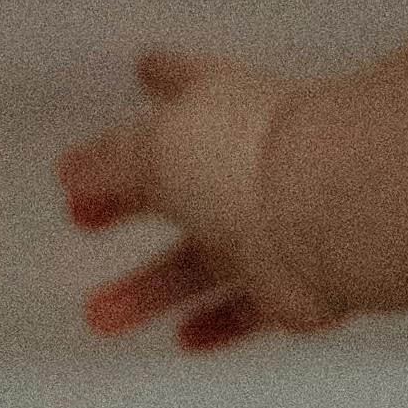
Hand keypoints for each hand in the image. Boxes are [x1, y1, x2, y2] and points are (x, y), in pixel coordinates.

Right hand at [57, 47, 336, 353]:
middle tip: (84, 217)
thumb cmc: (246, 159)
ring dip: (150, 288)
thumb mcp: (153, 148)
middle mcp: (247, 163)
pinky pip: (249, 307)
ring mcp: (274, 223)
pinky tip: (183, 337)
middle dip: (129, 202)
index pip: (183, 82)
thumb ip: (107, 163)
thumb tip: (72, 171)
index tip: (144, 69)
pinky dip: (216, 321)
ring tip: (99, 314)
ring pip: (203, 261)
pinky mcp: (295, 281)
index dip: (160, 76)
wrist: (335, 214)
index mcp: (220, 106)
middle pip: (179, 185)